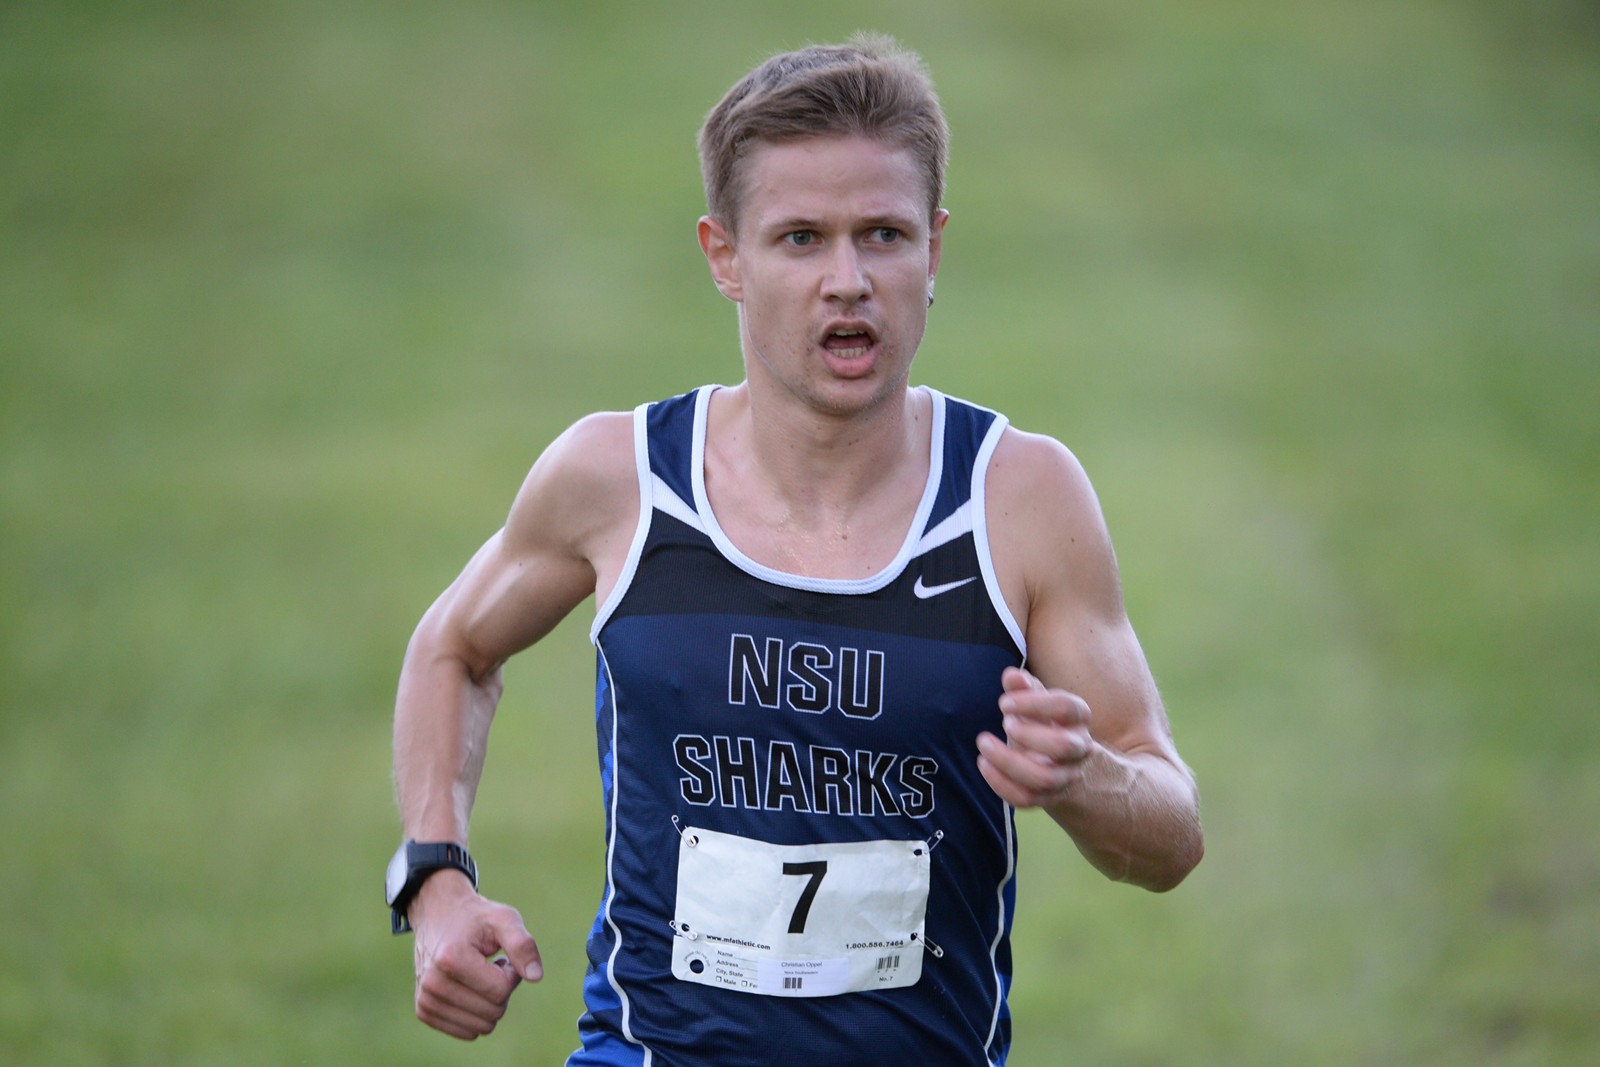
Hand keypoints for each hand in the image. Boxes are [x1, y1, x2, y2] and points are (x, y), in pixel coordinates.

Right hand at [409, 870, 542, 1039]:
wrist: (438, 915)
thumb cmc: (476, 918)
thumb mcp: (504, 919)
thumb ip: (523, 945)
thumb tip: (536, 977)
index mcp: (451, 959)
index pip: (501, 991)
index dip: (511, 974)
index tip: (501, 957)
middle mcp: (433, 983)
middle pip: (493, 1012)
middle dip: (501, 989)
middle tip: (490, 965)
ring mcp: (426, 999)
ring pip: (482, 1027)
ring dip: (489, 1002)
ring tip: (478, 975)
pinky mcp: (424, 1011)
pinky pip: (467, 1032)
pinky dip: (475, 1013)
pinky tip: (467, 987)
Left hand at [976, 666, 1093, 808]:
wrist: (1060, 763)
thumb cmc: (1043, 723)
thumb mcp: (1036, 703)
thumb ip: (1024, 688)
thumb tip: (1012, 675)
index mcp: (1078, 719)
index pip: (1067, 708)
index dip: (1035, 703)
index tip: (1004, 702)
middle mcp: (1079, 749)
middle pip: (1063, 747)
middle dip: (1028, 735)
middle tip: (1004, 723)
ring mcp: (1065, 776)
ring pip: (1044, 778)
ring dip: (1009, 761)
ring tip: (984, 743)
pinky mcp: (1048, 797)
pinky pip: (1026, 798)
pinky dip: (1001, 784)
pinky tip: (983, 763)